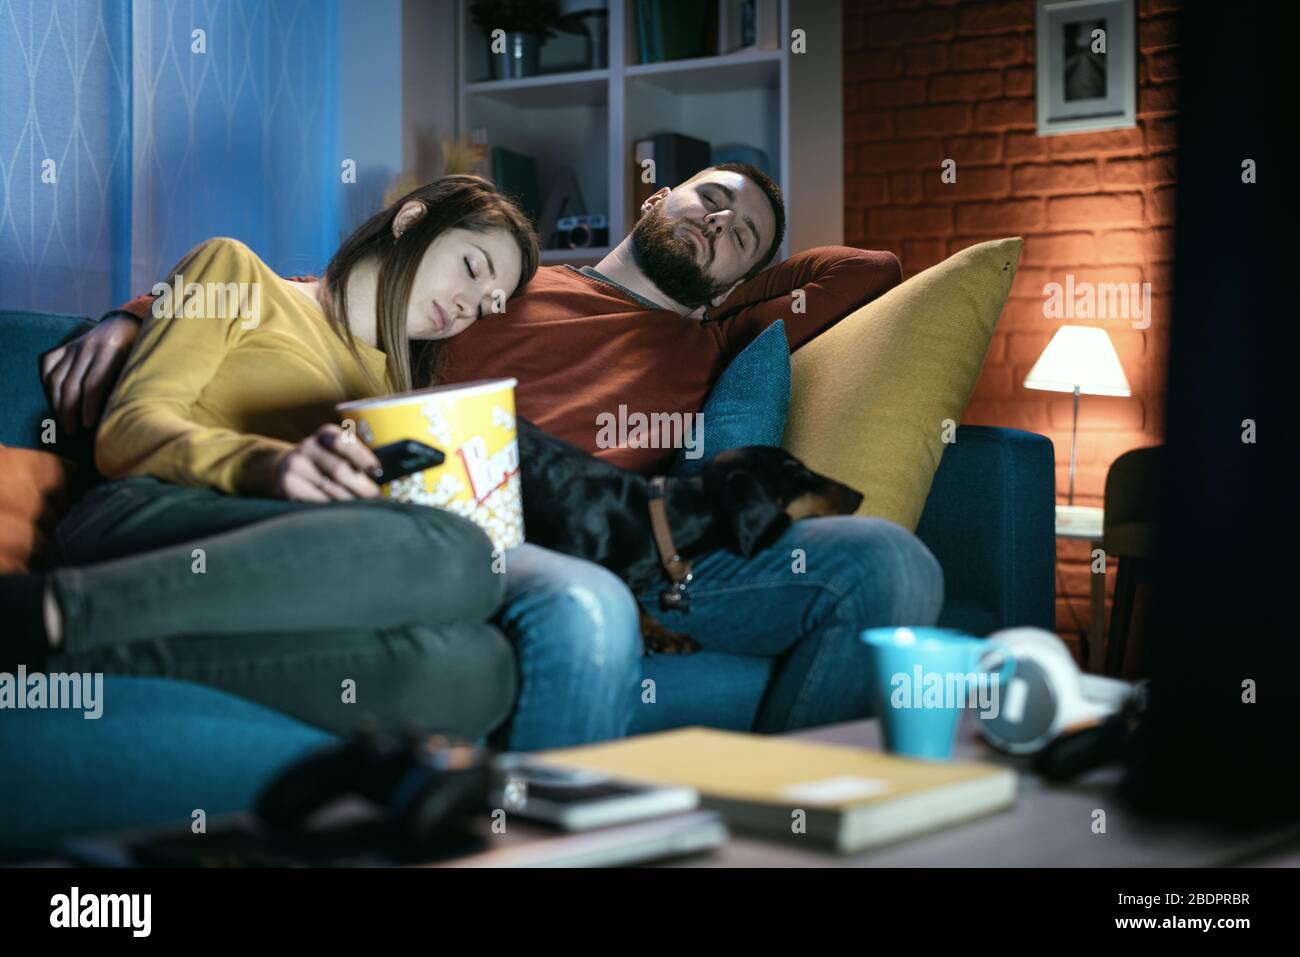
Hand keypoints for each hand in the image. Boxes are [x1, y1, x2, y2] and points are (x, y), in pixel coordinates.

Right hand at [39, 314, 139, 435]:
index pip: (95, 383)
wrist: (125, 324)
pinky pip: (49, 366)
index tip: (88, 426)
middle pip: (72, 384)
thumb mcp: (139, 363)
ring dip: (57, 403)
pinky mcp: (65, 346)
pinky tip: (53, 400)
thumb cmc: (139, 350)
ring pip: (57, 378)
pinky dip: (48, 384)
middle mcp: (89, 346)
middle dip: (70, 412)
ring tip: (63, 423)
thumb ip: (129, 382)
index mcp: (111, 350)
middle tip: (72, 432)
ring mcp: (74, 346)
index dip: (89, 407)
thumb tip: (119, 414)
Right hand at [270, 424, 383, 501]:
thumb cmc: (326, 464)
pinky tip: (340, 511)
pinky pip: (316, 501)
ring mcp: (295, 465)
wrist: (285, 468)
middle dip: (361, 487)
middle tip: (374, 498)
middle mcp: (308, 446)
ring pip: (330, 489)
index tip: (377, 472)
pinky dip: (332, 508)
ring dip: (349, 501)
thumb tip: (380, 477)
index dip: (362, 457)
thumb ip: (358, 461)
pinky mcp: (287, 485)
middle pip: (339, 469)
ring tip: (360, 507)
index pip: (343, 442)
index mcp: (326, 434)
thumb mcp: (339, 454)